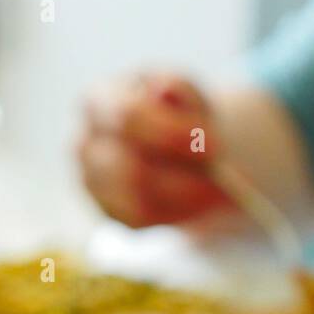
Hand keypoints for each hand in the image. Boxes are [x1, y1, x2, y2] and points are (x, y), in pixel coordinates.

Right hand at [77, 72, 230, 227]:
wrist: (179, 143)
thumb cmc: (179, 112)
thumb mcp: (186, 93)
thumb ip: (178, 91)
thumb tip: (163, 91)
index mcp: (101, 99)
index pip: (127, 118)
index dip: (172, 134)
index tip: (216, 147)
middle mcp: (87, 144)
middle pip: (129, 171)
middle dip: (184, 181)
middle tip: (226, 186)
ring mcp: (93, 182)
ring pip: (136, 203)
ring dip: (185, 201)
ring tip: (220, 194)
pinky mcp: (108, 211)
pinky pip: (142, 222)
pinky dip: (178, 214)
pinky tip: (200, 203)